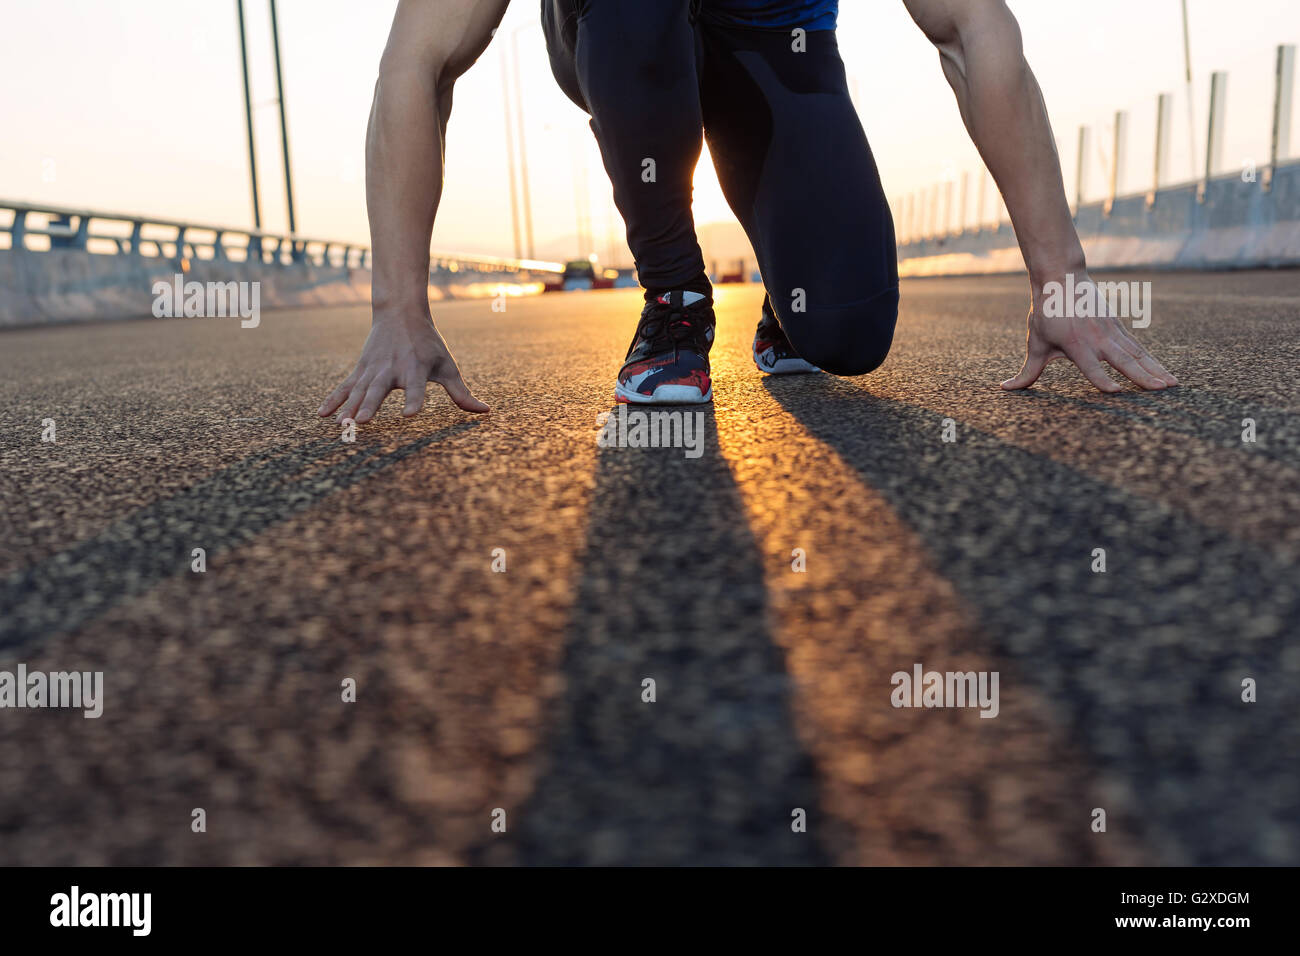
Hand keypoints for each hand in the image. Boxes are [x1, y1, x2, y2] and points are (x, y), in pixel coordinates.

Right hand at [317, 311, 488, 422]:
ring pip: (359, 390)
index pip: (417, 387)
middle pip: (379, 390)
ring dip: (348, 407)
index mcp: (416, 368)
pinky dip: (333, 400)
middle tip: (361, 422)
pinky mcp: (360, 370)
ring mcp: (373, 370)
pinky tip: (322, 415)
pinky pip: (344, 387)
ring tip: (342, 425)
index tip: (411, 414)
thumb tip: (486, 412)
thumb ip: (462, 393)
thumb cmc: (429, 344)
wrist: (400, 312)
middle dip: (369, 405)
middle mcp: (392, 369)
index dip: (414, 400)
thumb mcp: (448, 366)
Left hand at [1002, 273, 1178, 392]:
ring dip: (1155, 370)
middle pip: (1123, 360)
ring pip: (1137, 354)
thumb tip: (1006, 389)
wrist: (1061, 277)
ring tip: (1172, 385)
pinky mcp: (1118, 327)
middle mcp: (1098, 338)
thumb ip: (1027, 371)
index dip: (1101, 380)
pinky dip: (1152, 360)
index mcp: (1076, 344)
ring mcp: (1111, 332)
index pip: (1090, 367)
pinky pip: (1138, 348)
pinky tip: (1165, 373)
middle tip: (1161, 391)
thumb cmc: (1046, 314)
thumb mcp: (1035, 343)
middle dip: (1143, 376)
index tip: (1115, 393)